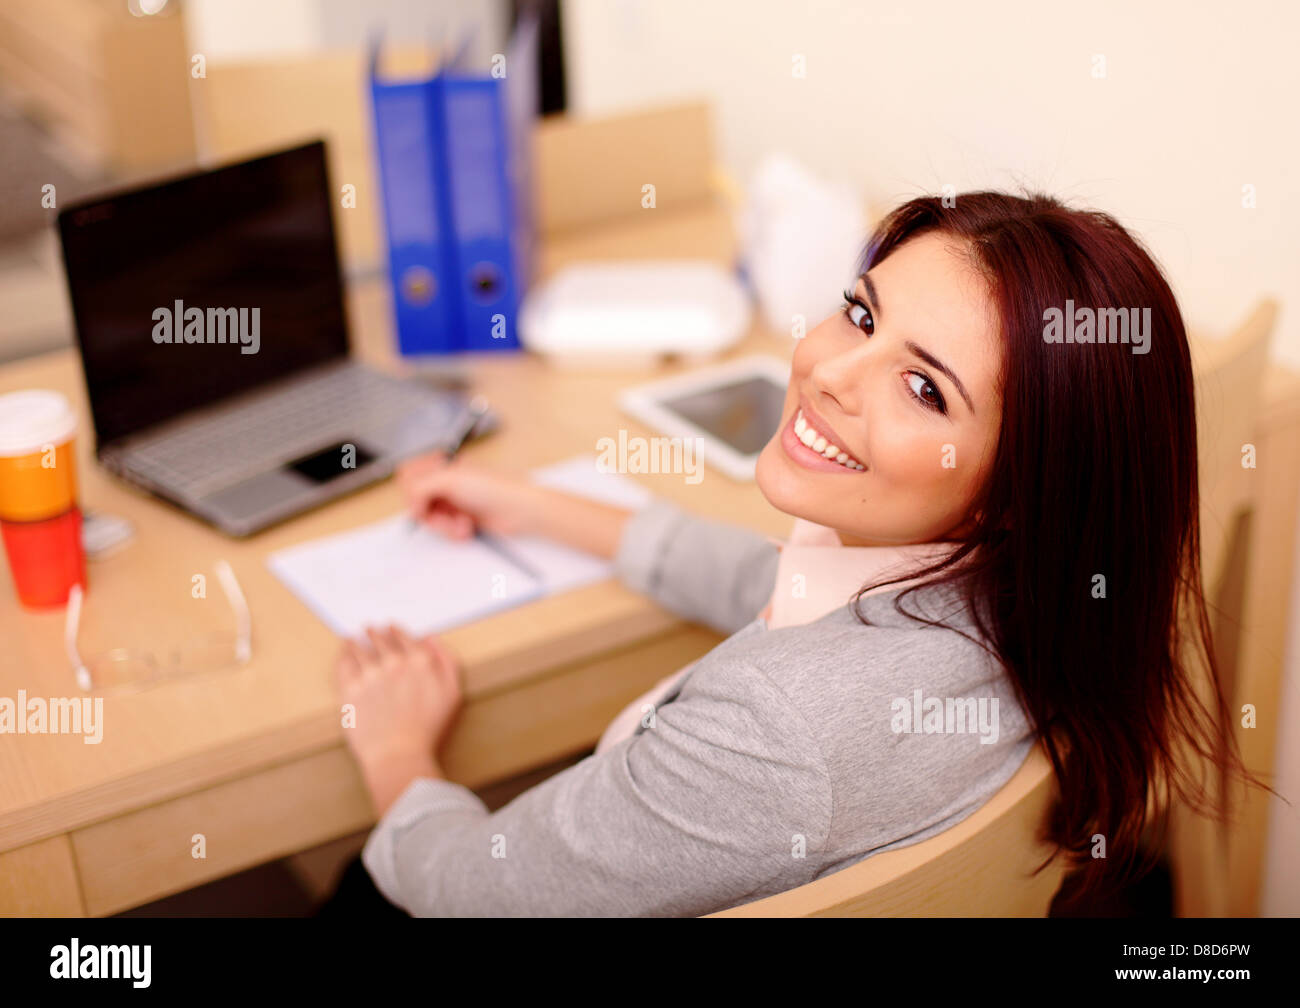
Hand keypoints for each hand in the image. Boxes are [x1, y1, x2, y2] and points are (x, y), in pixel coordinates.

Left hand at [335, 625, 462, 814]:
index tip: (391, 627)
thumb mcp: (452, 692)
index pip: (404, 637)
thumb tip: (431, 639)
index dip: (397, 631)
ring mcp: (369, 674)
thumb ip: (446, 661)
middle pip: (380, 640)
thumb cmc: (428, 729)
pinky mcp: (349, 689)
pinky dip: (342, 655)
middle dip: (375, 633)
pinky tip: (342, 653)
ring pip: (359, 649)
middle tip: (370, 629)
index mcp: (418, 661)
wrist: (399, 754)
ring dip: (355, 641)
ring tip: (351, 638)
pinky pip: (342, 665)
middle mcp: (392, 662)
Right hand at [396, 452, 542, 539]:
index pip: (410, 475)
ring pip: (430, 516)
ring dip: (443, 524)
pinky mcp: (462, 517)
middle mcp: (447, 481)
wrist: (520, 510)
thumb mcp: (452, 479)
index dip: (411, 490)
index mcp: (444, 464)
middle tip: (439, 514)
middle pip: (417, 499)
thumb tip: (412, 504)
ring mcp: (454, 500)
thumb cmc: (495, 488)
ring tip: (459, 524)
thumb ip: (421, 486)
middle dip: (428, 511)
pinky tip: (466, 528)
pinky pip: (444, 528)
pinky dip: (452, 531)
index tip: (419, 500)